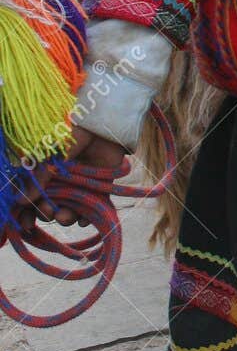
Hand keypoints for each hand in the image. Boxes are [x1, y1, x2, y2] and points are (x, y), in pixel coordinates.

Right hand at [11, 126, 126, 232]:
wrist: (101, 126)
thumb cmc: (71, 136)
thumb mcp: (50, 156)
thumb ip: (38, 178)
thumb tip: (20, 201)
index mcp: (44, 175)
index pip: (30, 198)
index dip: (26, 213)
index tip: (26, 224)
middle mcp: (59, 183)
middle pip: (48, 208)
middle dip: (46, 214)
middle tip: (49, 211)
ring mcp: (78, 187)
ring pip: (69, 212)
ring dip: (65, 218)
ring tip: (65, 216)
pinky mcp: (98, 189)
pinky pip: (91, 210)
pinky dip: (87, 217)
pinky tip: (85, 218)